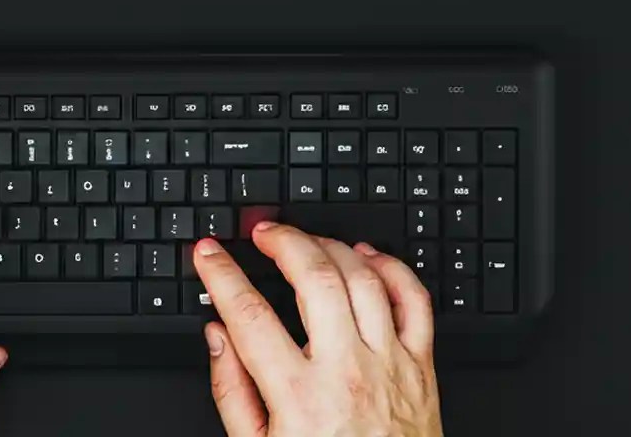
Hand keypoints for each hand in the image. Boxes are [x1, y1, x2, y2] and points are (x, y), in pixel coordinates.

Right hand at [194, 224, 441, 436]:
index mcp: (298, 396)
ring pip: (363, 280)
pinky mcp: (420, 368)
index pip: (250, 314)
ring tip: (307, 240)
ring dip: (332, 246)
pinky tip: (368, 257)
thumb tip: (218, 337)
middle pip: (314, 280)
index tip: (210, 253)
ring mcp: (388, 366)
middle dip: (283, 241)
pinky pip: (414, 302)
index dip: (223, 274)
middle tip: (262, 233)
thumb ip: (233, 391)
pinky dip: (392, 269)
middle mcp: (346, 373)